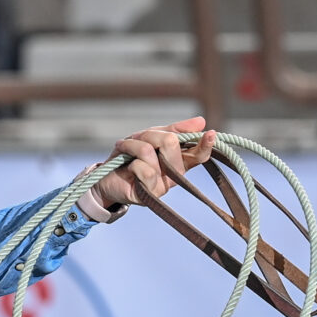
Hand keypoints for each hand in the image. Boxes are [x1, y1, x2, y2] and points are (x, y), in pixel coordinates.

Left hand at [91, 117, 218, 210]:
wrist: (106, 177)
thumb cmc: (130, 156)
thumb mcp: (150, 137)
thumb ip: (174, 130)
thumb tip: (201, 121)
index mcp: (179, 161)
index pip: (199, 154)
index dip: (206, 145)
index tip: (211, 133)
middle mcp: (175, 175)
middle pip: (171, 144)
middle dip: (149, 135)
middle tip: (137, 138)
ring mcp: (163, 186)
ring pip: (151, 153)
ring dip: (133, 146)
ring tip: (126, 151)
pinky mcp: (149, 195)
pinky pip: (144, 169)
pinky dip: (130, 160)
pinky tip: (126, 167)